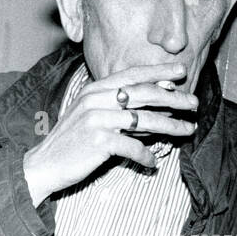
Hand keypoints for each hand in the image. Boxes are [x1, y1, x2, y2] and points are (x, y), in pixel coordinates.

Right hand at [23, 62, 198, 205]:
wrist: (43, 165)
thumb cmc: (70, 142)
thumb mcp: (88, 115)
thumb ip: (114, 105)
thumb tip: (150, 99)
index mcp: (94, 90)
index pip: (132, 74)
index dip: (159, 71)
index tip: (182, 70)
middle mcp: (95, 100)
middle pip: (144, 94)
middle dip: (174, 98)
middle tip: (193, 104)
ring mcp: (96, 120)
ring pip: (144, 120)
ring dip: (170, 126)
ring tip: (187, 130)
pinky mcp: (98, 142)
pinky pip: (132, 146)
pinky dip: (146, 156)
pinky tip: (153, 162)